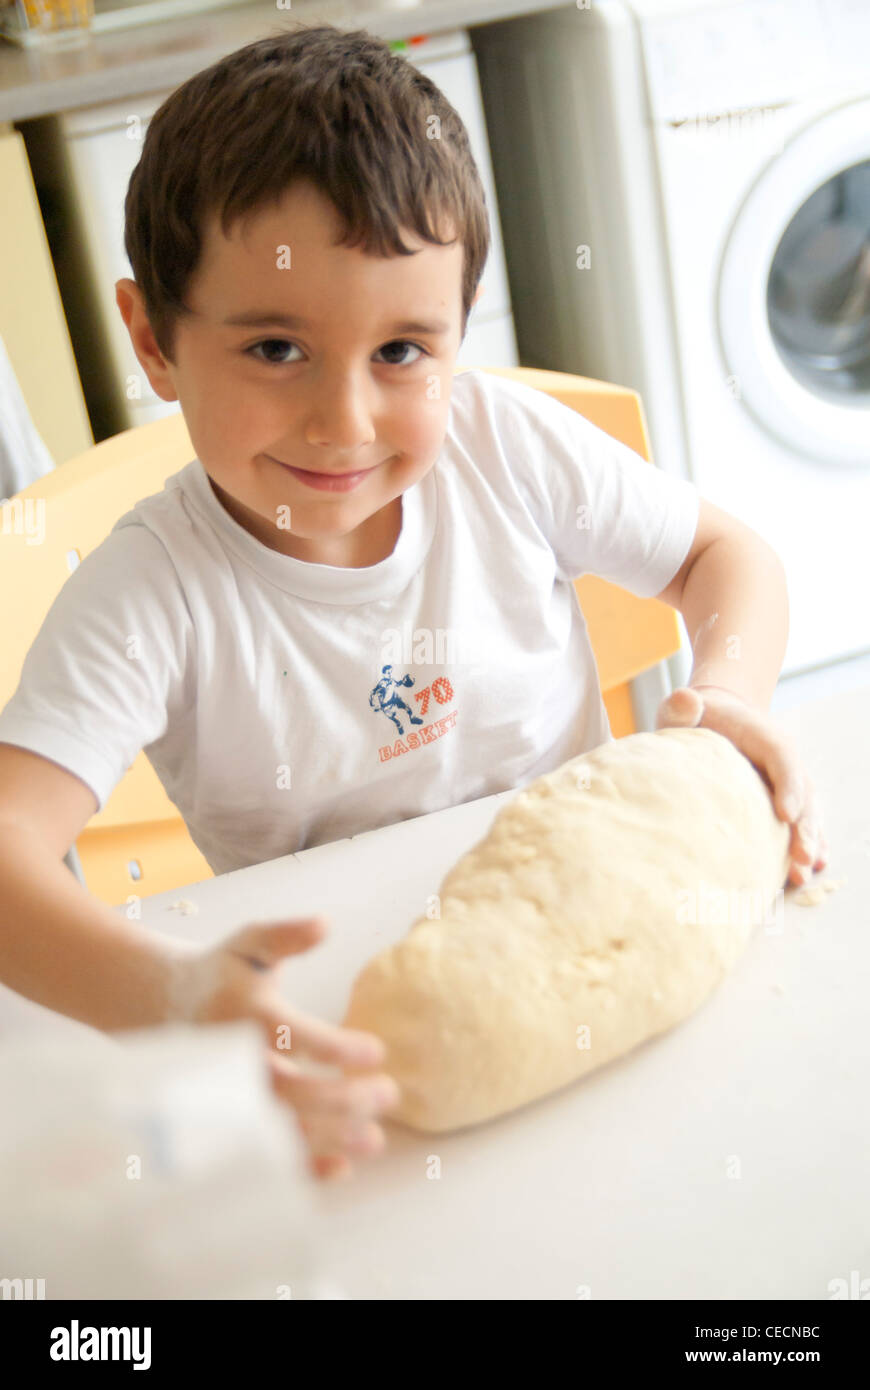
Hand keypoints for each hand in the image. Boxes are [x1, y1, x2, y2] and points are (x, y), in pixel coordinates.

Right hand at [166, 916, 400, 1181]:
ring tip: (375, 1138)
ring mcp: (226, 1098)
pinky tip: (344, 1167)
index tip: (376, 1052)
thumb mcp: (249, 944)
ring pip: (278, 1131)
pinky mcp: (227, 1122)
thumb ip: (286, 935)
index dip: (333, 1048)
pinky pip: (262, 1155)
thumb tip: (323, 924)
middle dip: (343, 1099)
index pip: (289, 1035)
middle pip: (289, 1092)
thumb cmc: (220, 973)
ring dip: (330, 1139)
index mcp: (240, 1012)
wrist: (160, 1007)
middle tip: (389, 1094)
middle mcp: (231, 1061)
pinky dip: (301, 1168)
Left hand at [655, 684, 828, 887]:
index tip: (786, 814)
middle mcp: (781, 759)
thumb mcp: (684, 709)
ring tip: (803, 874)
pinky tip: (809, 869)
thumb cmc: (696, 717)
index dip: (787, 784)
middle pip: (801, 791)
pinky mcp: (781, 797)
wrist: (714, 718)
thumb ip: (682, 707)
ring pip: (805, 811)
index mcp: (761, 734)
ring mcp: (785, 780)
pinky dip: (807, 842)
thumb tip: (684, 699)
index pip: (780, 755)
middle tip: (803, 858)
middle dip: (804, 826)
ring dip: (808, 842)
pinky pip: (800, 820)